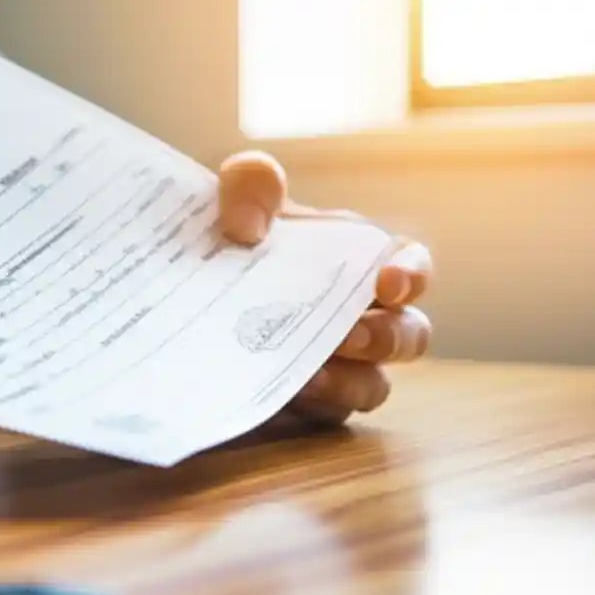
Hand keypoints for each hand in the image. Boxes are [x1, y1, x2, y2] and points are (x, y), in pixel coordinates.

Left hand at [218, 151, 432, 424]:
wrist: (181, 280)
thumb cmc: (227, 231)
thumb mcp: (234, 194)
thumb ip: (251, 182)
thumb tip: (249, 226)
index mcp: (359, 260)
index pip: (412, 267)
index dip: (413, 275)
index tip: (387, 283)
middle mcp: (360, 314)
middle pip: (409, 336)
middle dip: (388, 338)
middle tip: (347, 336)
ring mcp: (337, 362)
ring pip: (375, 386)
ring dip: (351, 382)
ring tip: (309, 376)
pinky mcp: (304, 401)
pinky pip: (328, 413)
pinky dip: (313, 406)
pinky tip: (284, 395)